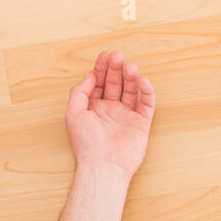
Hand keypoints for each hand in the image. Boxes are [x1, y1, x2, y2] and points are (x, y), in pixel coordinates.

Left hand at [64, 51, 154, 177]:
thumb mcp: (73, 113)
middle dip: (115, 69)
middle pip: (114, 83)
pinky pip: (147, 104)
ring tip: (130, 66)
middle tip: (117, 56)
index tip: (104, 55)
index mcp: (92, 108)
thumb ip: (80, 92)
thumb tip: (89, 75)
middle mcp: (109, 110)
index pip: (98, 83)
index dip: (101, 68)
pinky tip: (143, 81)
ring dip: (130, 77)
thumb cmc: (86, 143)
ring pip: (130, 90)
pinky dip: (147, 92)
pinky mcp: (141, 123)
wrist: (103, 166)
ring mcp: (126, 116)